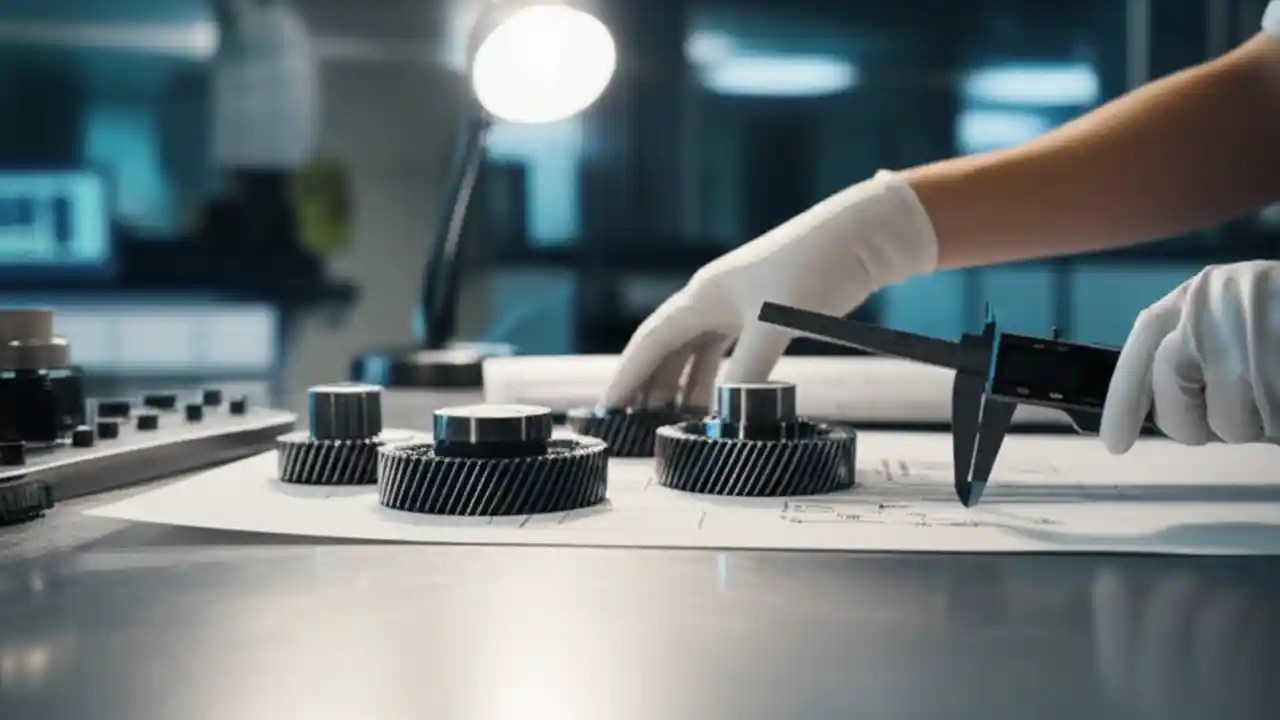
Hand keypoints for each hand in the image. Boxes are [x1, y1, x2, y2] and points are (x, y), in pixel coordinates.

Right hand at [602, 170, 938, 409]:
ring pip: (697, 351)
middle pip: (668, 348)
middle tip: (638, 426)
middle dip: (651, 386)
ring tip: (676, 422)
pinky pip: (726, 349)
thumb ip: (747, 373)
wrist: (862, 236)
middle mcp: (712, 298)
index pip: (650, 341)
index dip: (627, 376)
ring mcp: (738, 304)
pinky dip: (717, 376)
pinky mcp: (765, 312)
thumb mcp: (776, 325)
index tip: (608, 408)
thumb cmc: (816, 269)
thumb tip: (724, 414)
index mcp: (703, 296)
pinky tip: (718, 399)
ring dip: (684, 385)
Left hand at [1101, 261, 1279, 452]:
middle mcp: (1210, 307)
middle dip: (1200, 423)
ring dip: (1260, 424)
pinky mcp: (1272, 371)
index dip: (1125, 399)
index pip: (1143, 348)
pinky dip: (1279, 424)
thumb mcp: (1240, 323)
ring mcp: (1245, 334)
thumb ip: (1198, 360)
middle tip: (1242, 411)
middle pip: (1174, 401)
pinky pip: (1268, 425)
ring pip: (1229, 424)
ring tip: (1279, 391)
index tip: (1116, 443)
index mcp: (1197, 294)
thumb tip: (1166, 414)